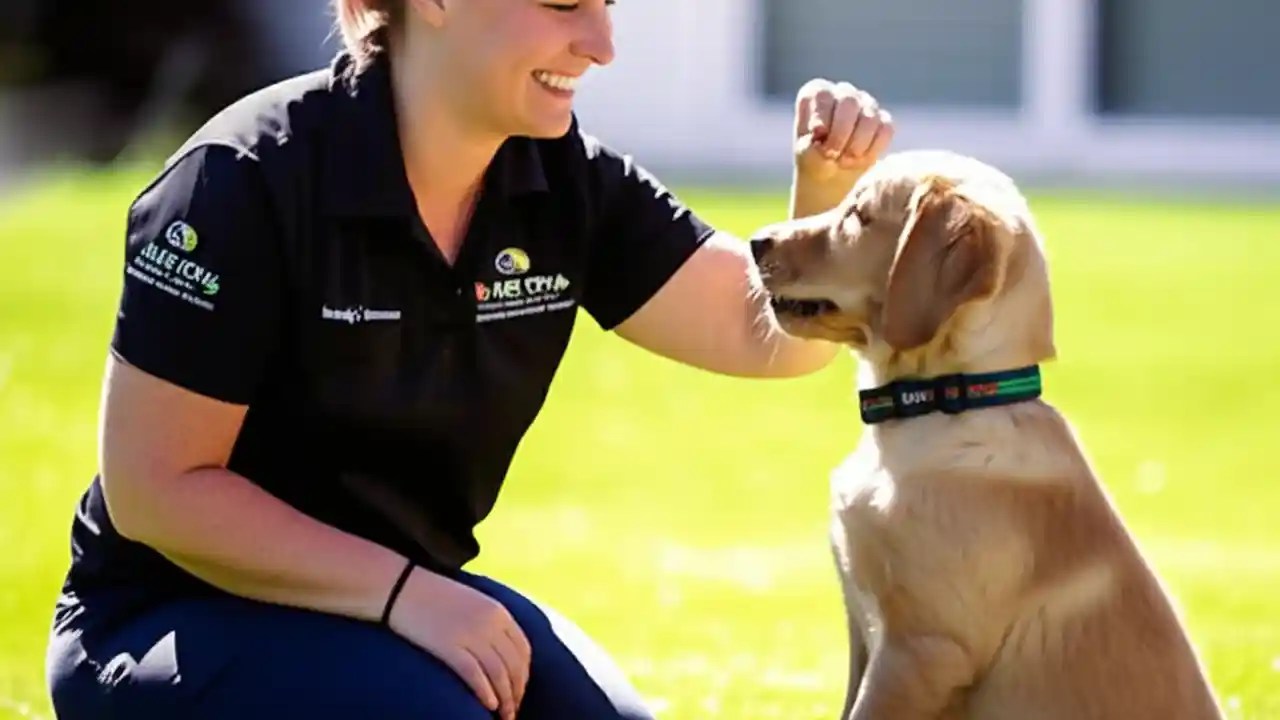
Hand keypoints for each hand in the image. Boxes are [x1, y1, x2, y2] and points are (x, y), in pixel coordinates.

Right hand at [389, 568, 530, 719]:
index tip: (520, 690)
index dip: (525, 675)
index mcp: (498, 611)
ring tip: (504, 715)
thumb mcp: (473, 602)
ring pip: (498, 674)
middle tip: (514, 710)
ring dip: (505, 699)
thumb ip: (491, 622)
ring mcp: (470, 634)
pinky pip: (475, 675)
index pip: (523, 650)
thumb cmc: (436, 597)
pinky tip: (489, 706)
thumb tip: (501, 652)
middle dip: (517, 692)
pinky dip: (486, 693)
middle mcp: (490, 623)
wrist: (403, 587)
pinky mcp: (449, 645)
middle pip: (513, 665)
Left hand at [793, 79, 894, 182]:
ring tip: (844, 161)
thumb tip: (821, 133)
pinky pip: (885, 131)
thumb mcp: (803, 154)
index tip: (816, 139)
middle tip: (832, 153)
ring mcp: (866, 105)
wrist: (828, 175)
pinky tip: (859, 160)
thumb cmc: (812, 158)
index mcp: (818, 93)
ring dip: (856, 146)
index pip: (823, 94)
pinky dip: (872, 150)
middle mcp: (844, 93)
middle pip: (849, 102)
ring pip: (869, 118)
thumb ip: (808, 143)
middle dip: (840, 133)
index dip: (820, 118)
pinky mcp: (883, 122)